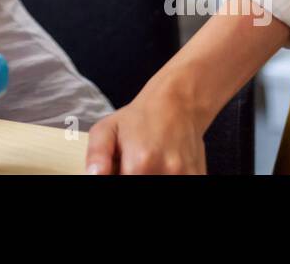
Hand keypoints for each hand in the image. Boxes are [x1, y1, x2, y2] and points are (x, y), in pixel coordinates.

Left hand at [85, 81, 207, 174]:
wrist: (179, 103)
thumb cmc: (139, 117)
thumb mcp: (106, 129)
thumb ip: (97, 155)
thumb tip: (92, 176)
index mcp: (139, 163)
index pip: (121, 184)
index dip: (117, 176)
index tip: (119, 167)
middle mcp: (165, 172)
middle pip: (138, 187)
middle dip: (132, 176)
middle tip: (130, 165)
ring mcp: (185, 176)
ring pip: (158, 184)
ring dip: (150, 176)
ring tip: (146, 165)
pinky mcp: (198, 176)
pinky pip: (178, 182)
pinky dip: (164, 175)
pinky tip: (162, 166)